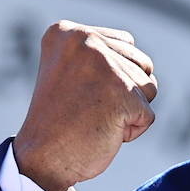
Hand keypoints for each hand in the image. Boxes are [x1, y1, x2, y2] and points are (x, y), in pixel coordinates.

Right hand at [11, 22, 157, 190]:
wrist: (41, 158)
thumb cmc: (58, 121)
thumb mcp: (70, 71)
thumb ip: (100, 55)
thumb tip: (144, 64)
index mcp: (68, 32)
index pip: (125, 45)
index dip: (112, 76)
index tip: (79, 91)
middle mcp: (87, 41)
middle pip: (141, 64)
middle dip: (124, 92)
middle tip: (86, 108)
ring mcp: (106, 67)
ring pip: (148, 88)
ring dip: (128, 110)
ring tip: (94, 118)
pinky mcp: (123, 95)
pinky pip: (148, 115)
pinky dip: (132, 131)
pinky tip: (102, 132)